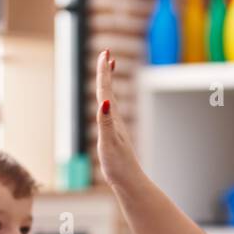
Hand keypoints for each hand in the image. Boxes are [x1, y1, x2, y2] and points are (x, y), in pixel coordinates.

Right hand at [94, 49, 143, 189]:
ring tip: (109, 69)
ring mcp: (115, 126)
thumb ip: (106, 122)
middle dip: (106, 71)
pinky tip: (107, 102)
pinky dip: (107, 100)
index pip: (106, 90)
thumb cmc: (118, 165)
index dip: (104, 71)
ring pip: (110, 98)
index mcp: (112, 118)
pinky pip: (109, 111)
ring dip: (107, 83)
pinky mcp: (115, 135)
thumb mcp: (109, 143)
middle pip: (109, 90)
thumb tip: (105, 101)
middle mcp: (115, 119)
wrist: (129, 181)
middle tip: (106, 53)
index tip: (105, 52)